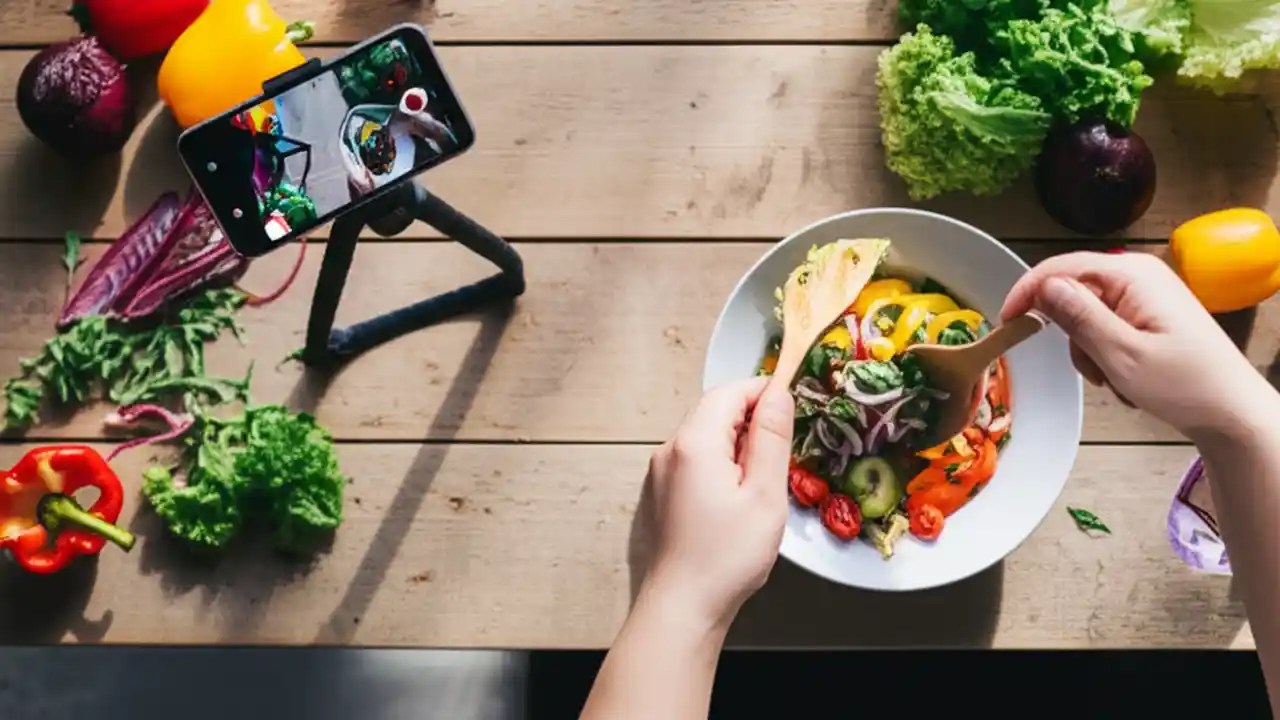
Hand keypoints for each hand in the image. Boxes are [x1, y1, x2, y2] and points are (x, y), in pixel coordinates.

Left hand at [642, 377, 793, 629]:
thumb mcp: (764, 494)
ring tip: (763, 480)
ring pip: (705, 437)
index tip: (794, 405)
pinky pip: (695, 462)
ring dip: (738, 444)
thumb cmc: (726, 557)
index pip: (730, 392)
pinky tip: (739, 498)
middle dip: (752, 419)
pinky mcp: (662, 494)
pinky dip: (721, 465)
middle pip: (714, 411)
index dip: (764, 391)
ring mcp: (661, 473)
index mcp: (694, 443)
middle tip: (784, 448)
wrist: (681, 608)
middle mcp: (670, 450)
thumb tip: (778, 395)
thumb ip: (772, 438)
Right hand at [1002, 251, 1267, 440]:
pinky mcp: (1147, 313)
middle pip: (1073, 293)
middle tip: (1093, 371)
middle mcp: (1137, 274)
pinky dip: (1105, 355)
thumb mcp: (1122, 355)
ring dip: (1090, 352)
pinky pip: (1105, 327)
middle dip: (1073, 337)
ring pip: (1085, 316)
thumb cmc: (1184, 385)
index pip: (1061, 267)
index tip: (1006, 324)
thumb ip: (1079, 318)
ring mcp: (1144, 294)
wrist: (1231, 411)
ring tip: (1117, 380)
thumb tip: (1043, 287)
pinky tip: (1126, 377)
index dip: (1028, 292)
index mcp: (1131, 274)